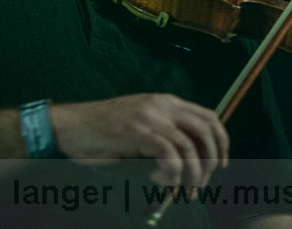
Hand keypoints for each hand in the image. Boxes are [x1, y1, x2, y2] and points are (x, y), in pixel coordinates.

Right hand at [49, 94, 228, 189]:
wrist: (70, 127)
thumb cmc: (102, 134)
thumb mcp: (140, 130)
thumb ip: (164, 139)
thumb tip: (189, 167)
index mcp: (166, 102)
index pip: (208, 117)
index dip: (221, 142)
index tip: (221, 164)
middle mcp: (162, 105)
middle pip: (205, 130)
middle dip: (211, 160)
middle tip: (203, 183)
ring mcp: (149, 116)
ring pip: (188, 146)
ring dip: (193, 174)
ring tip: (185, 190)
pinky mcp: (136, 131)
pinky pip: (168, 154)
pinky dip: (171, 172)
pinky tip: (159, 180)